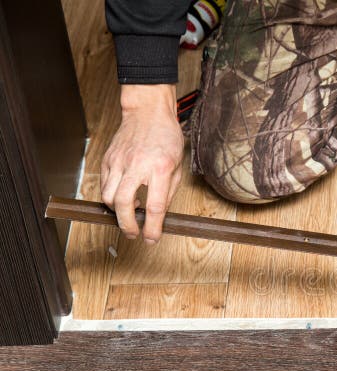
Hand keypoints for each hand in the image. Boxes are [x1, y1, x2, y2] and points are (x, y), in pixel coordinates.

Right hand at [101, 84, 183, 243]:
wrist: (147, 112)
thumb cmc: (166, 137)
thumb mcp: (177, 167)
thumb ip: (167, 192)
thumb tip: (159, 215)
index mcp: (159, 168)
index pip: (154, 206)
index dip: (153, 227)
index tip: (151, 238)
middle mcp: (136, 165)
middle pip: (122, 204)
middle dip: (127, 225)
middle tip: (133, 233)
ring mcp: (118, 162)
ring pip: (108, 196)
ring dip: (117, 211)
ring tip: (130, 211)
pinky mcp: (107, 159)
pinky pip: (104, 185)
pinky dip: (112, 196)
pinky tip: (124, 194)